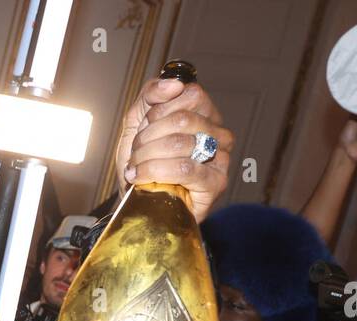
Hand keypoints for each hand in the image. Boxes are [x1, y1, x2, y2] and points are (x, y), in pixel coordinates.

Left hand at [114, 77, 232, 220]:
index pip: (191, 93)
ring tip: (136, 167)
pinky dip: (156, 171)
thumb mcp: (137, 121)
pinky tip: (141, 177)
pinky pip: (186, 168)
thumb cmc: (142, 163)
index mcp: (205, 115)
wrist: (136, 201)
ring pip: (182, 142)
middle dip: (149, 136)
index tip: (144, 127)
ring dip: (148, 155)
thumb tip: (174, 84)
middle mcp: (218, 134)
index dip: (160, 109)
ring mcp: (221, 159)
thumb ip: (151, 94)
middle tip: (136, 152)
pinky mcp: (216, 183)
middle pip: (184, 118)